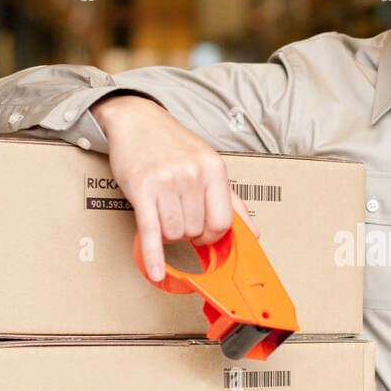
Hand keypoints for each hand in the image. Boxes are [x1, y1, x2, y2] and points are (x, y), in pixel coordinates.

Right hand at [89, 95, 259, 280]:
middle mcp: (193, 175)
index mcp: (214, 169)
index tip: (204, 235)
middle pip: (196, 230)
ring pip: (174, 233)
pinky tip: (155, 270)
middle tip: (177, 217)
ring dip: (168, 234)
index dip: (213, 236)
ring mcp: (167, 181)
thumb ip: (231, 200)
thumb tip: (253, 233)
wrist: (137, 120)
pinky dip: (153, 255)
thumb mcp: (208, 164)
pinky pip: (151, 231)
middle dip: (186, 232)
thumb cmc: (173, 144)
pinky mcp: (142, 189)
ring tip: (163, 216)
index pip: (223, 222)